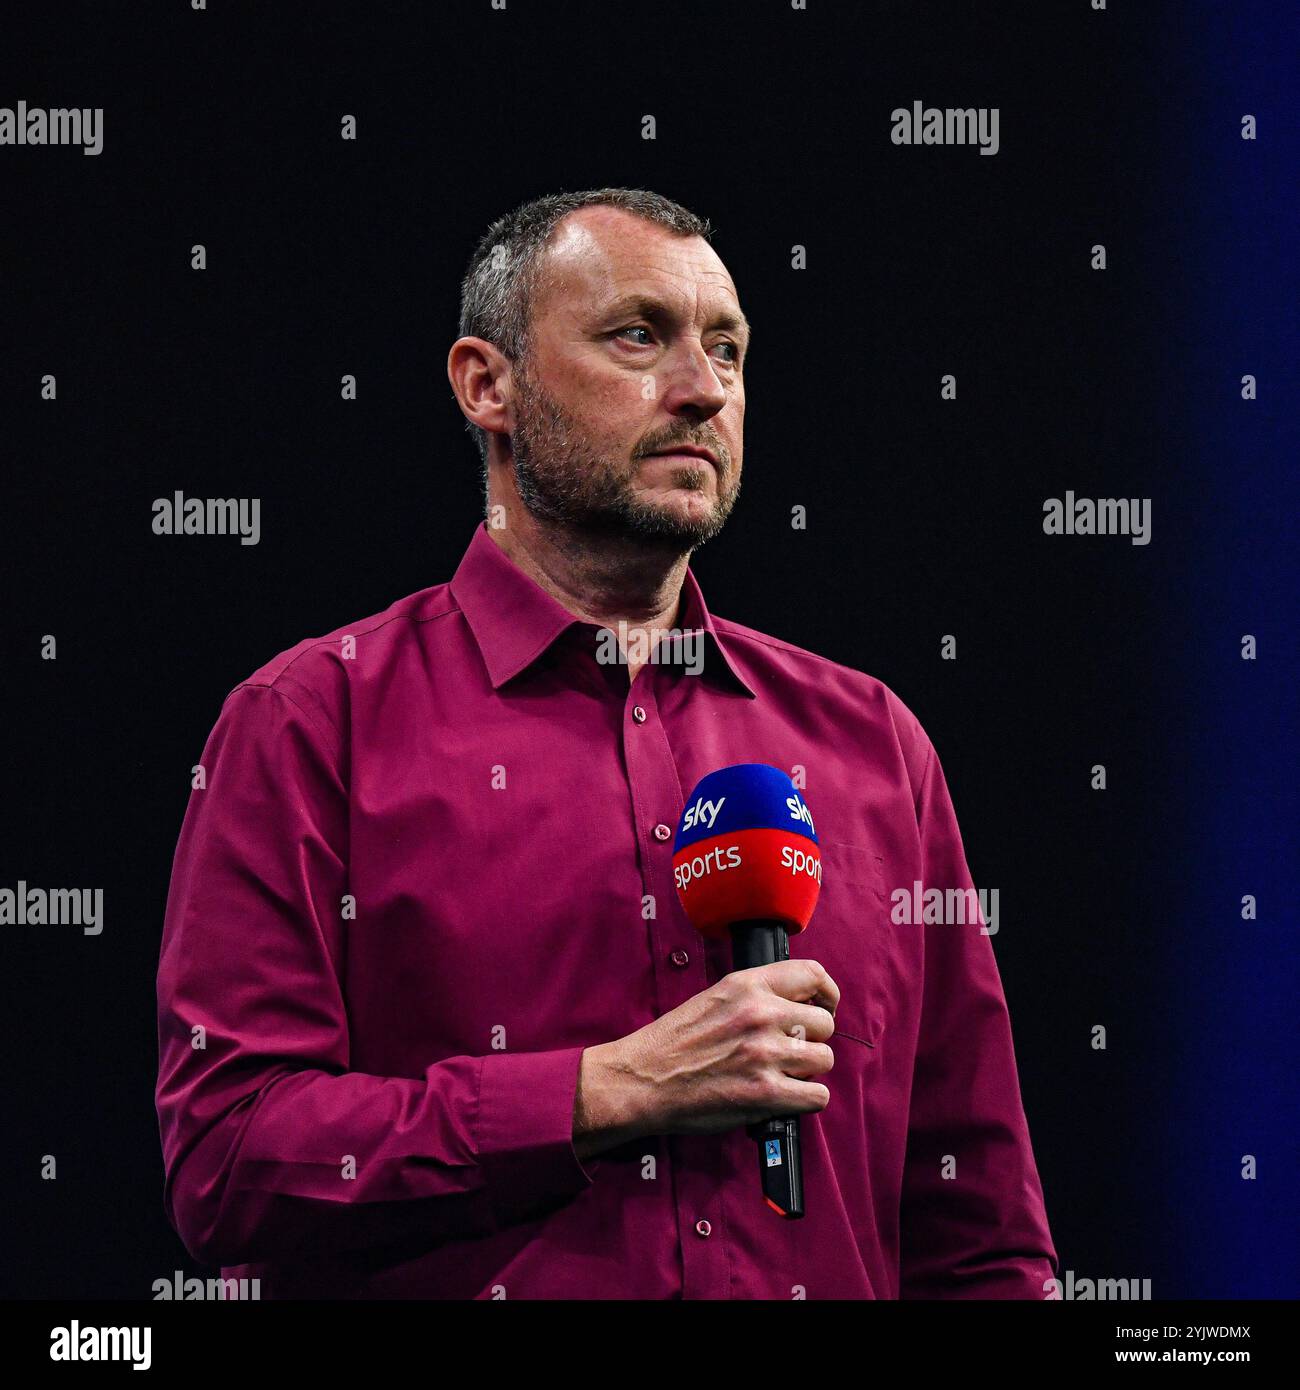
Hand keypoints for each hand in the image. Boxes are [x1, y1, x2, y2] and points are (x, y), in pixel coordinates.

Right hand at [574, 959, 838, 1158]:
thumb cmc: (674, 1041)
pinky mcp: (766, 1094)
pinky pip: (818, 1096)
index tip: (823, 1006)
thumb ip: (756, 995)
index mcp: (747, 985)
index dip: (826, 993)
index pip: (812, 974)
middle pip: (824, 1024)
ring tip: (782, 1075)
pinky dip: (806, 1100)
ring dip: (808, 1071)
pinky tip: (785, 1097)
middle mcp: (761, 1014)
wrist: (642, 1080)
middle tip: (790, 1051)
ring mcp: (765, 1054)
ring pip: (824, 1059)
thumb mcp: (714, 997)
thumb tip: (797, 1004)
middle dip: (811, 1039)